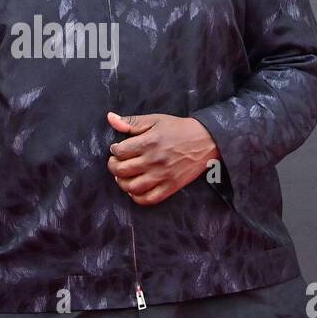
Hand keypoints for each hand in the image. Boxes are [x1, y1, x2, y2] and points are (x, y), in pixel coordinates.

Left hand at [105, 111, 219, 205]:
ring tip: (123, 176)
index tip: (117, 149)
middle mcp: (154, 160)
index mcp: (149, 142)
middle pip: (122, 170)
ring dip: (122, 183)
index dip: (114, 150)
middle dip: (113, 166)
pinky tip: (135, 189)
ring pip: (132, 187)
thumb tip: (110, 118)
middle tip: (116, 163)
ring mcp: (163, 175)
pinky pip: (149, 199)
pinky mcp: (171, 186)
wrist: (206, 140)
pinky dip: (137, 197)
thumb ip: (131, 122)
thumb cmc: (178, 129)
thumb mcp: (155, 120)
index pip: (119, 151)